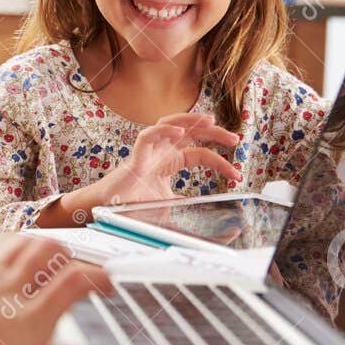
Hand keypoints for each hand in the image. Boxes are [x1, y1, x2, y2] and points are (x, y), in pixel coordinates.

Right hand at [53, 113, 241, 225]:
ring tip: (210, 120)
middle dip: (214, 132)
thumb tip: (224, 225)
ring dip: (190, 119)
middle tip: (236, 139)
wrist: (108, 213)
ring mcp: (148, 151)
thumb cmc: (134, 207)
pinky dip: (163, 130)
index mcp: (171, 161)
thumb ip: (192, 210)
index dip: (221, 162)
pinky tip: (179, 132)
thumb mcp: (173, 208)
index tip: (237, 176)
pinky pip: (148, 135)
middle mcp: (161, 152)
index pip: (201, 153)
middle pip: (191, 131)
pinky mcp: (135, 157)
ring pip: (170, 123)